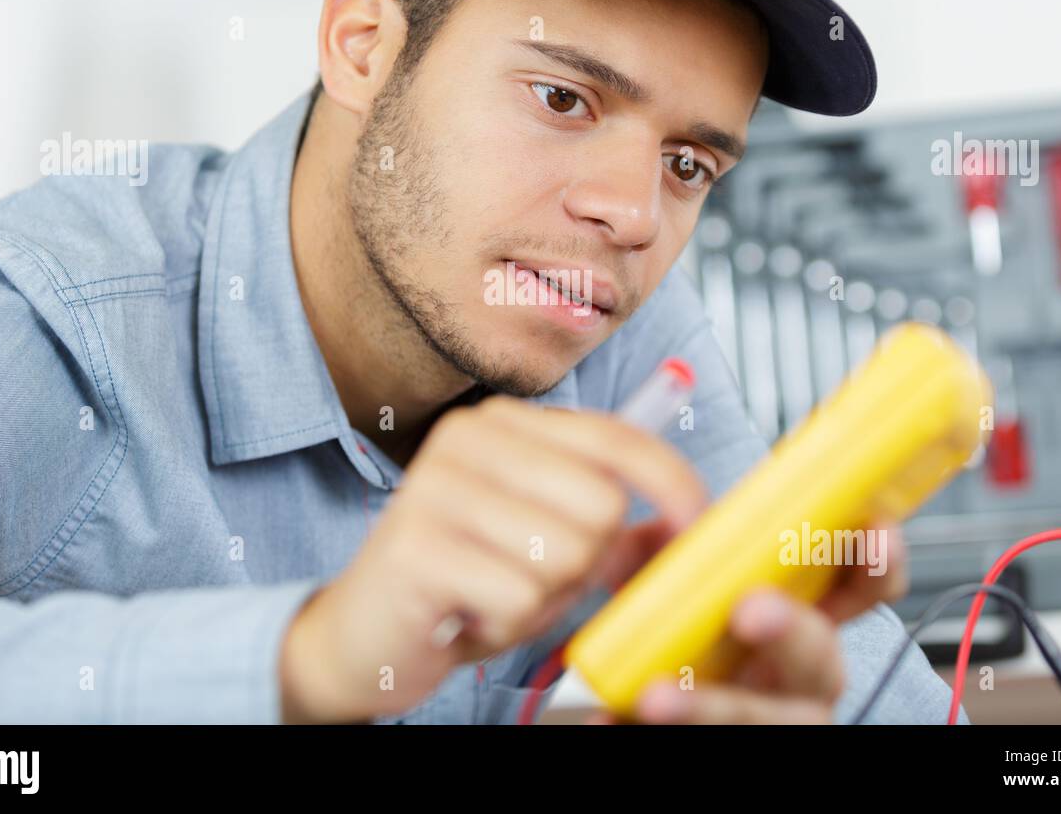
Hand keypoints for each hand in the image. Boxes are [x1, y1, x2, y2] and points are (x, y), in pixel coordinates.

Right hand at [279, 394, 707, 722]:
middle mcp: (468, 438)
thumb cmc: (466, 585)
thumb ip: (616, 531)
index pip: (617, 438)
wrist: (363, 637)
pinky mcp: (417, 548)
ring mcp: (436, 487)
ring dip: (543, 598)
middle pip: (601, 506)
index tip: (697, 523)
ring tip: (495, 594)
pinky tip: (467, 615)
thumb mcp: (550, 548)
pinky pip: (520, 599)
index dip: (671, 483)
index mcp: (506, 423)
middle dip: (585, 563)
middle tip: (533, 576)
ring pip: (565, 555)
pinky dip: (506, 625)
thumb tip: (690, 521)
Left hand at [585, 516, 909, 724]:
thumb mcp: (668, 586)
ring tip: (656, 697)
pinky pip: (704, 747)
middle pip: (822, 661)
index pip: (859, 591)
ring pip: (766, 721)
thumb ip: (664, 551)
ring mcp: (770, 721)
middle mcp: (797, 678)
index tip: (872, 531)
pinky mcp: (730, 749)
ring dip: (711, 706)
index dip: (876, 564)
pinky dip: (647, 730)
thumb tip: (660, 528)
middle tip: (750, 610)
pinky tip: (613, 719)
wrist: (634, 702)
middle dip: (793, 633)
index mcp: (797, 622)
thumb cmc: (672, 642)